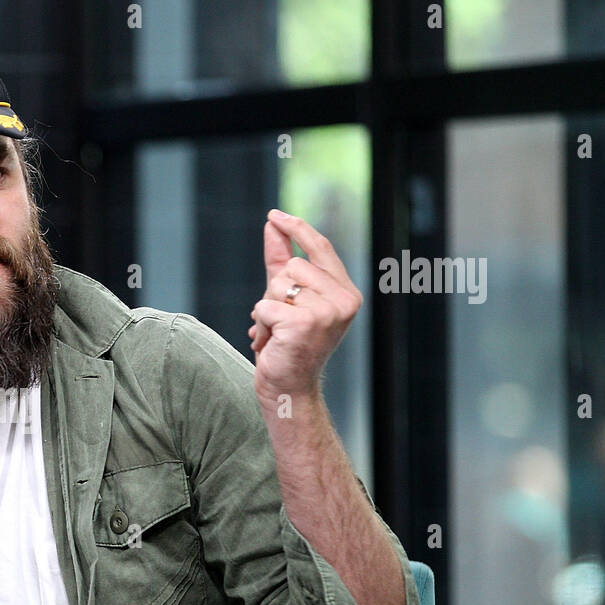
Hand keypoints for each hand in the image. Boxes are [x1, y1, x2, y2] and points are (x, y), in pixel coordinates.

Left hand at [248, 209, 362, 407]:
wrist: (288, 389)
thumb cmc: (288, 345)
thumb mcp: (286, 298)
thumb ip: (281, 260)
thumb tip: (272, 224)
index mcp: (345, 292)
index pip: (320, 248)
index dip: (296, 229)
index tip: (274, 215)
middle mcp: (344, 300)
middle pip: (291, 267)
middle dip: (274, 293)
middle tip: (280, 322)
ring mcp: (327, 312)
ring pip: (277, 286)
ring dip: (266, 311)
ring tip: (276, 334)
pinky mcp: (304, 323)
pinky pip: (264, 307)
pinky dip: (259, 326)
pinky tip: (270, 344)